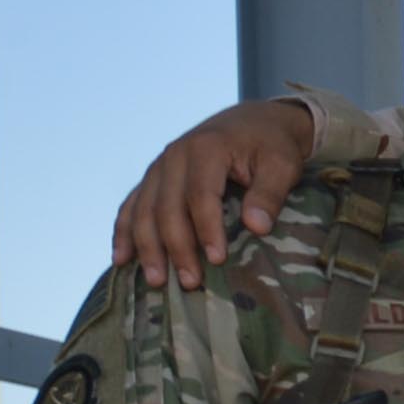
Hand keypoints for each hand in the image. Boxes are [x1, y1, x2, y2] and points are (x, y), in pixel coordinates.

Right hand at [117, 98, 321, 287]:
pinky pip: (132, 204)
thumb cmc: (272, 145)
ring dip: (147, 246)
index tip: (217, 260)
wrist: (254, 121)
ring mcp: (159, 166)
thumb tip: (256, 227)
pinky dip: (124, 231)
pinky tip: (122, 258)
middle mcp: (174, 155)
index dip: (206, 229)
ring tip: (156, 280)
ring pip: (143, 209)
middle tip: (190, 282)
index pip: (201, 195)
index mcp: (205, 149)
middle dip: (176, 247)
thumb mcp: (282, 164)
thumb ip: (269, 193)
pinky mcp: (154, 176)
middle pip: (167, 206)